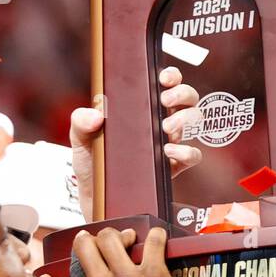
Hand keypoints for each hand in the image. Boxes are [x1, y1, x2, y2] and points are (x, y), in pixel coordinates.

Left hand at [68, 68, 202, 220]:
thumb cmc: (94, 166)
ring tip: (166, 128)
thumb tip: (95, 114)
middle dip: (182, 94)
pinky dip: (186, 151)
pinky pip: (193, 155)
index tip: (164, 78)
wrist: (97, 200)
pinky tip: (168, 153)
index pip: (165, 84)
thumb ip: (81, 122)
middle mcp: (159, 123)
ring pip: (194, 121)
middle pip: (187, 98)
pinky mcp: (173, 167)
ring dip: (185, 119)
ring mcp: (169, 144)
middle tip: (164, 100)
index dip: (172, 76)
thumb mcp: (81, 140)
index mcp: (141, 109)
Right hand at [72, 226, 194, 276]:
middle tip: (108, 241)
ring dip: (120, 234)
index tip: (97, 264)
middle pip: (86, 246)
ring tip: (130, 238)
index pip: (79, 271)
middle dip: (94, 238)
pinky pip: (152, 242)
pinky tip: (158, 236)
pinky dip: (156, 235)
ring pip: (111, 237)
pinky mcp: (153, 274)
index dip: (88, 266)